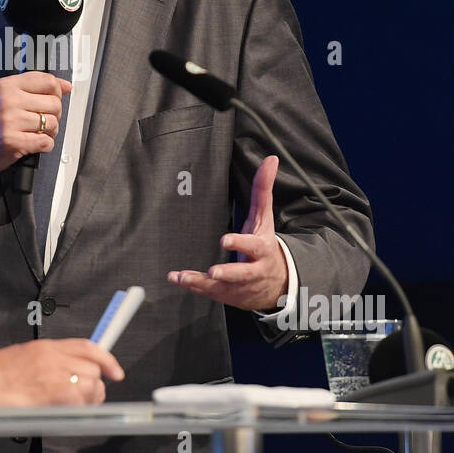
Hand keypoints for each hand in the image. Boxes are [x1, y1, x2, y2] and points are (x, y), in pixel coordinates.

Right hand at [0, 72, 71, 192]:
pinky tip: (33, 142)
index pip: (47, 81)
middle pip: (54, 103)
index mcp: (7, 86)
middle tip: (43, 120)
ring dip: (50, 132)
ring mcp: (11, 122)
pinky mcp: (13, 142)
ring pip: (53, 123)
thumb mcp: (4, 96)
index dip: (57, 91)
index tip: (54, 97)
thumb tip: (65, 86)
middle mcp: (9, 101)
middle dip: (54, 115)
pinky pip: (46, 142)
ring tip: (37, 132)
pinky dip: (45, 145)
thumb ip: (34, 87)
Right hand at [0, 339, 124, 407]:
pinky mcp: (48, 391)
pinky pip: (78, 400)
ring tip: (76, 407)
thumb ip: (49, 363)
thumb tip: (72, 377)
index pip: (88, 347)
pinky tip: (68, 412)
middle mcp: (53, 356)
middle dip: (96, 385)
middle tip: (89, 398)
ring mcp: (51, 373)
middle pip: (92, 368)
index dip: (107, 359)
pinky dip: (79, 408)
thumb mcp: (25, 357)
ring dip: (89, 399)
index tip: (115, 371)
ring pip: (89, 385)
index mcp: (47, 346)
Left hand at [167, 154, 289, 310]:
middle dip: (228, 272)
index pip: (252, 246)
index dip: (240, 244)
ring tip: (184, 277)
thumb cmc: (264, 244)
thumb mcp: (264, 218)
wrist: (277, 284)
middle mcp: (252, 270)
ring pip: (221, 286)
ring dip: (202, 282)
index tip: (225, 240)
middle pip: (242, 273)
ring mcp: (239, 285)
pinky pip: (208, 291)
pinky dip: (192, 285)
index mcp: (261, 249)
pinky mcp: (227, 294)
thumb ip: (263, 190)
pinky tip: (176, 277)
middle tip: (212, 270)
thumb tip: (271, 158)